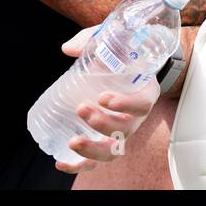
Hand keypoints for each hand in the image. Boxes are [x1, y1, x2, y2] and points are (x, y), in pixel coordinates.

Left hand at [53, 25, 161, 173]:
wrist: (131, 68)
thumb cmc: (123, 56)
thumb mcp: (115, 42)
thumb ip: (93, 40)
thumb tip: (68, 49)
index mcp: (144, 92)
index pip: (142, 104)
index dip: (125, 104)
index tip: (104, 97)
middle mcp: (136, 117)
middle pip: (126, 131)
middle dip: (103, 124)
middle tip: (81, 108)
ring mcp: (121, 132)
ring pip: (113, 151)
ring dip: (93, 150)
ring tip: (73, 141)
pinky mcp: (105, 140)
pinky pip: (96, 160)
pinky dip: (79, 165)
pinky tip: (61, 163)